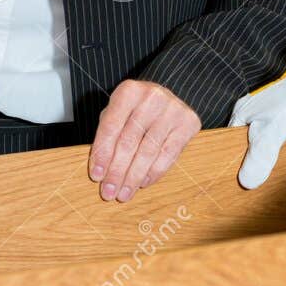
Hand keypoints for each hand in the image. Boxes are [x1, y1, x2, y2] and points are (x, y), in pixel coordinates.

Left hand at [88, 80, 200, 201]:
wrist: (168, 95)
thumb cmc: (136, 109)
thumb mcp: (117, 113)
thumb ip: (108, 136)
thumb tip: (100, 172)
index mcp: (129, 91)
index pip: (111, 127)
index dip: (103, 154)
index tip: (96, 176)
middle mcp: (152, 97)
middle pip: (129, 141)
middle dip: (117, 171)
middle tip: (109, 193)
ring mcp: (172, 109)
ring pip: (148, 151)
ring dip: (134, 177)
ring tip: (124, 194)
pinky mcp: (188, 123)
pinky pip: (168, 154)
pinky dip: (154, 172)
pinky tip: (143, 182)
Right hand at [231, 20, 285, 188]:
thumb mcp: (274, 128)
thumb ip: (260, 154)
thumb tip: (246, 181)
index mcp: (243, 113)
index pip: (228, 144)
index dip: (232, 164)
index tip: (233, 184)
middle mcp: (255, 118)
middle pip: (246, 149)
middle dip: (250, 166)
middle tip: (251, 188)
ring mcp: (271, 122)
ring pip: (264, 150)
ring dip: (266, 165)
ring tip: (265, 187)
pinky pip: (279, 149)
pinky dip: (280, 159)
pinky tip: (282, 172)